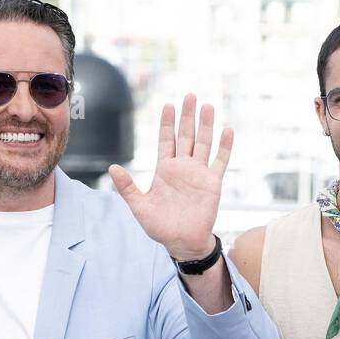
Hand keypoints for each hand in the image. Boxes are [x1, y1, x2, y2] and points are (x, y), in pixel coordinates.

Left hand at [109, 94, 231, 261]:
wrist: (181, 243)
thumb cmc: (160, 227)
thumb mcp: (139, 206)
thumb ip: (127, 187)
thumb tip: (112, 168)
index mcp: (165, 170)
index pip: (166, 140)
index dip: (167, 123)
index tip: (168, 105)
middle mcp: (183, 167)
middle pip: (186, 136)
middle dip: (187, 116)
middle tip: (190, 96)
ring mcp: (199, 174)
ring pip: (204, 143)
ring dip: (206, 125)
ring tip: (208, 106)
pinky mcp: (212, 183)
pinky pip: (220, 162)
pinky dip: (224, 147)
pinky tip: (227, 131)